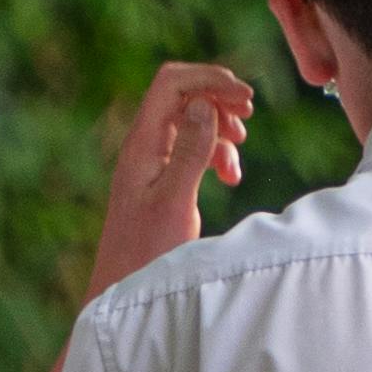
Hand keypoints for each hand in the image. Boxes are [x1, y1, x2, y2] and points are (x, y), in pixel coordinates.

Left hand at [87, 59, 258, 303]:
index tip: (246, 99)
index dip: (210, 79)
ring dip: (220, 130)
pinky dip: (215, 154)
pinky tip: (230, 177)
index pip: (171, 83)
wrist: (122, 291)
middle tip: (248, 120)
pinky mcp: (162, 180)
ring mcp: (151, 162)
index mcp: (141, 144)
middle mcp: (143, 147)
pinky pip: (192, 149)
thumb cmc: (146, 254)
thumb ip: (191, 151)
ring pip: (191, 122)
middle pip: (182, 95)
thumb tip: (204, 103)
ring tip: (237, 160)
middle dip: (218, 99)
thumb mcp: (175, 200)